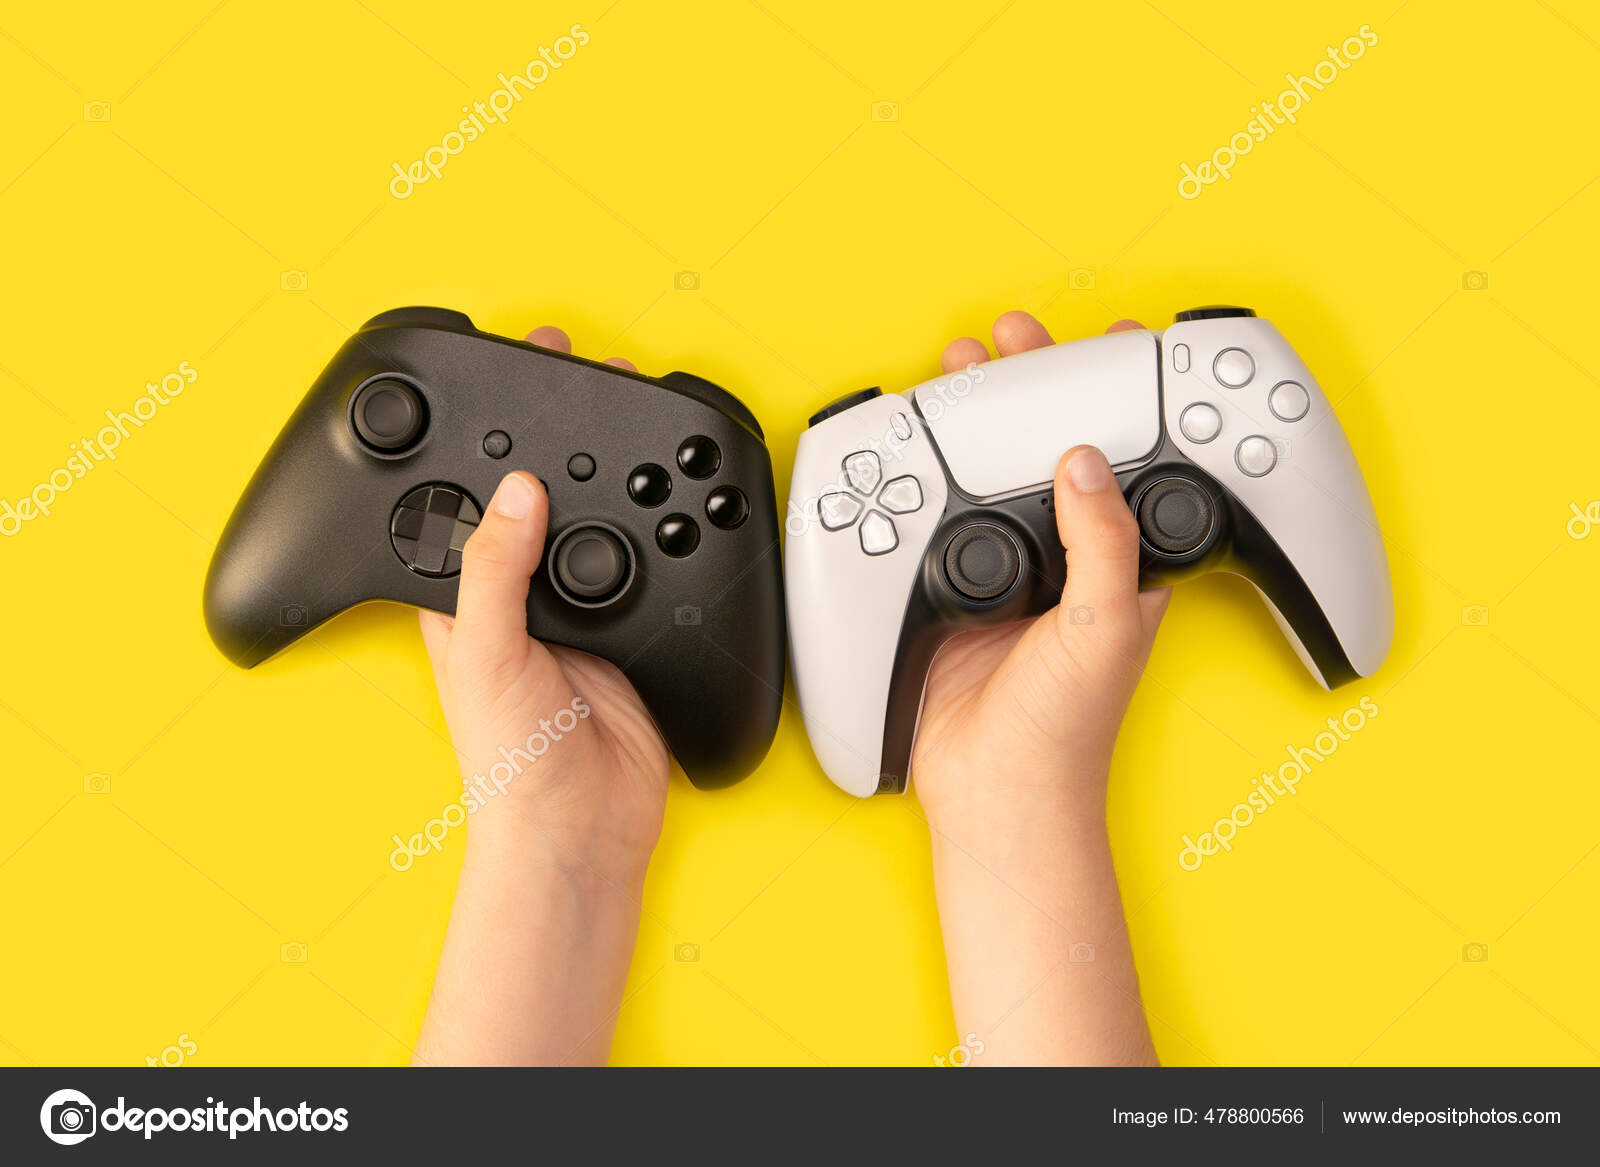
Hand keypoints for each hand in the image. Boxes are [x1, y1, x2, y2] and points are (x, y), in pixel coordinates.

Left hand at [412, 326, 667, 1065]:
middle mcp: (522, 591)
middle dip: (562, 435)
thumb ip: (494, 571)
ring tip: (637, 421)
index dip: (484, 433)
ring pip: (602, 521)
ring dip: (618, 477)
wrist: (583, 831)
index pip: (469, 493)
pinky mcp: (635, 628)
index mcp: (466, 589)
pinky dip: (666, 533)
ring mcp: (582, 607)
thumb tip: (516, 492)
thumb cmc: (509, 762)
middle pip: (544, 494)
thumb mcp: (486, 657)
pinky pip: (653, 563)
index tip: (511, 374)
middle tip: (593, 376)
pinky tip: (672, 501)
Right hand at [911, 311, 1170, 821]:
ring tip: (957, 375)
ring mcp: (1006, 573)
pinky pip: (945, 520)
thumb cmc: (1066, 731)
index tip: (1103, 346)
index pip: (1128, 462)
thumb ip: (1102, 542)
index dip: (1121, 401)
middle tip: (1008, 346)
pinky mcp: (955, 589)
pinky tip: (920, 451)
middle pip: (1049, 454)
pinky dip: (931, 481)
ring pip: (993, 478)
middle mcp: (1065, 560)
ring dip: (976, 425)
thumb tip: (1086, 464)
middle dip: (1030, 393)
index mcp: (1119, 561)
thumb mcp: (1104, 627)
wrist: (992, 793)